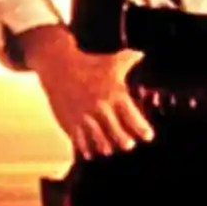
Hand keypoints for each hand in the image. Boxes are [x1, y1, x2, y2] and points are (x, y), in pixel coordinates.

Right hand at [18, 25, 154, 158]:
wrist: (58, 67)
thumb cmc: (88, 64)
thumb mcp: (111, 62)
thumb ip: (128, 59)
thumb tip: (142, 54)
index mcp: (115, 95)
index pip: (133, 119)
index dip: (143, 130)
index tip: (148, 136)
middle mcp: (101, 109)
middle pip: (119, 136)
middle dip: (126, 142)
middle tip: (128, 143)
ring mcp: (85, 118)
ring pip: (101, 143)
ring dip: (108, 147)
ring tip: (110, 148)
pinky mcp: (70, 123)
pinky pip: (81, 143)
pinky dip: (88, 149)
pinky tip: (92, 151)